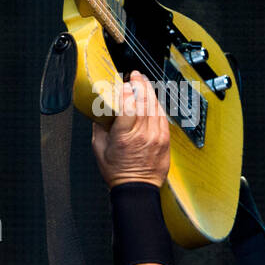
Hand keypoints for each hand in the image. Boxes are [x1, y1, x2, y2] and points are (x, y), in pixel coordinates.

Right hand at [91, 71, 170, 187]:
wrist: (137, 188)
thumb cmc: (118, 171)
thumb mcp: (99, 149)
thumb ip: (100, 127)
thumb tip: (101, 111)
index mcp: (124, 136)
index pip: (128, 106)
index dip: (127, 91)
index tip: (124, 83)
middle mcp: (142, 134)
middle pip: (144, 102)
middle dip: (140, 85)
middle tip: (135, 76)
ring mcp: (156, 136)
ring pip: (155, 106)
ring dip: (149, 92)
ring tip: (144, 83)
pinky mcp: (165, 139)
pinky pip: (162, 116)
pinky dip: (157, 105)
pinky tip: (152, 99)